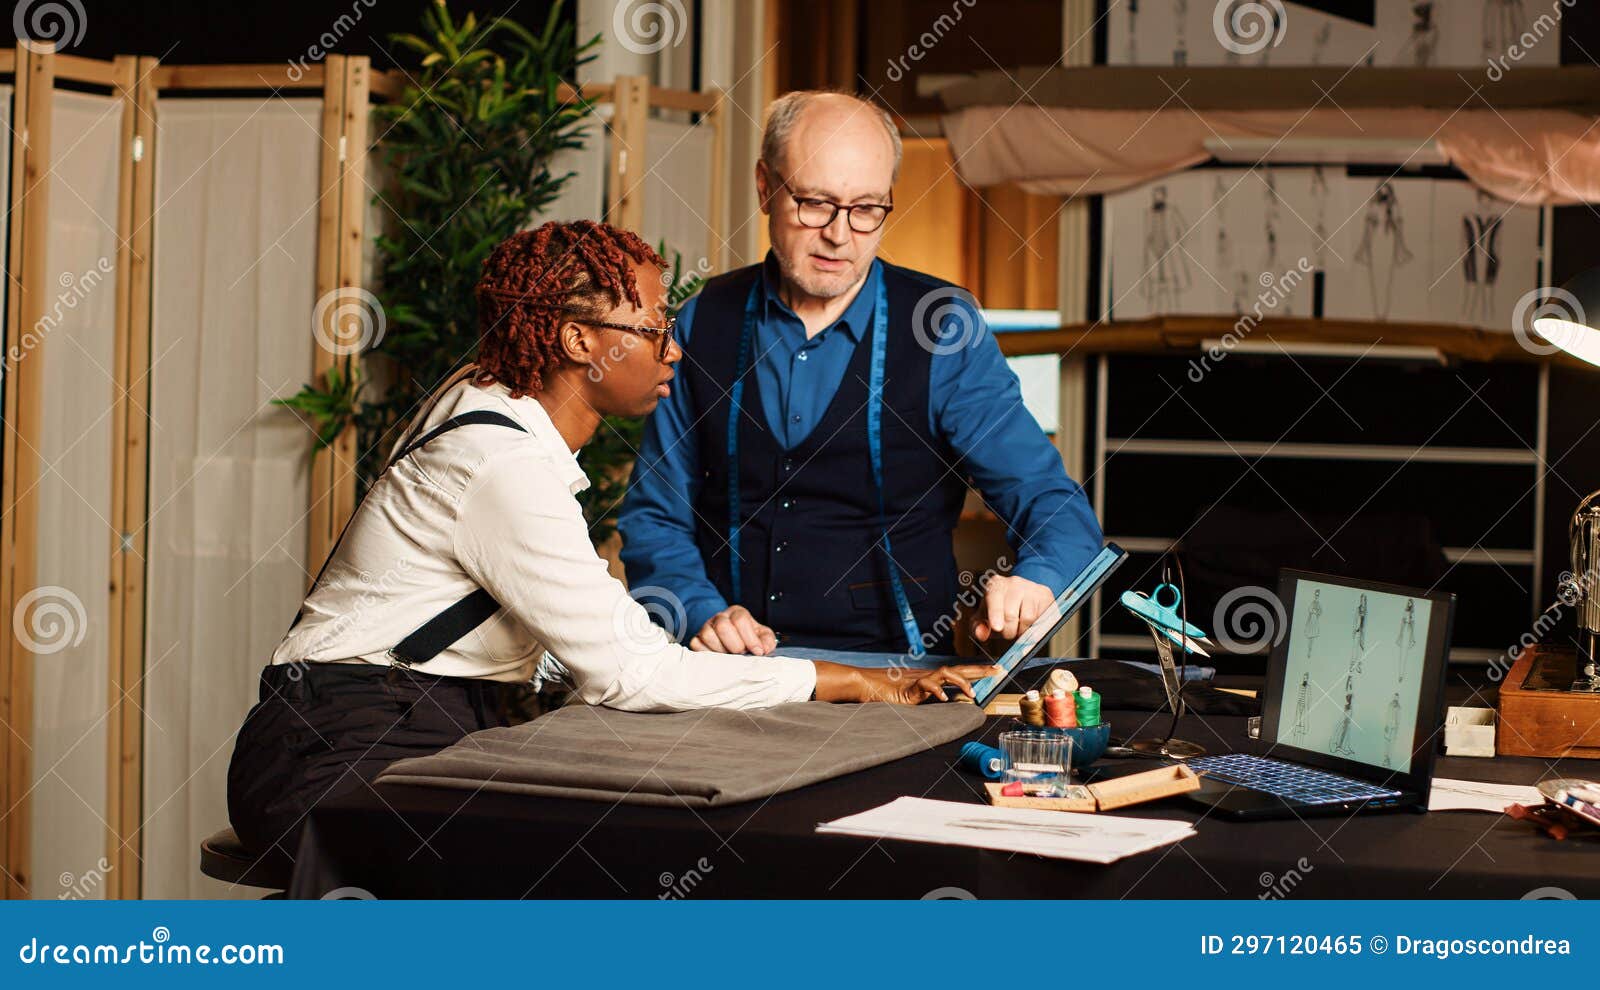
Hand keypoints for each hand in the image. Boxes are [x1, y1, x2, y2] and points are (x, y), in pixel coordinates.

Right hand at [688, 605, 776, 655]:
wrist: (735, 641)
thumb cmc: (749, 638)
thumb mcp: (763, 637)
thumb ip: (768, 641)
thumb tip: (763, 649)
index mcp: (737, 613)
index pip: (740, 620)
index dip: (750, 638)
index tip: (757, 651)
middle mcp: (720, 617)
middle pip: (722, 626)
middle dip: (735, 645)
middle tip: (742, 653)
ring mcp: (706, 627)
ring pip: (708, 635)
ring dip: (722, 651)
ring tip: (730, 656)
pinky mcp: (697, 638)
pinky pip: (697, 645)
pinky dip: (708, 654)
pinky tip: (718, 657)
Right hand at [811, 660, 1004, 705]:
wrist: (864, 684)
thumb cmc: (885, 691)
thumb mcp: (912, 698)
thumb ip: (928, 698)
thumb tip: (947, 701)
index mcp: (930, 678)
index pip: (957, 672)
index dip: (976, 671)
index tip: (993, 671)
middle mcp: (927, 675)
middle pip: (958, 668)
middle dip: (979, 670)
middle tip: (998, 670)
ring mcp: (919, 679)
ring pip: (946, 673)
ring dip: (962, 682)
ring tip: (973, 694)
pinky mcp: (909, 686)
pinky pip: (926, 685)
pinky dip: (937, 691)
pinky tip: (944, 698)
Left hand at [973, 575, 1056, 642]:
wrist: (1022, 596)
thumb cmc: (1000, 608)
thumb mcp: (984, 616)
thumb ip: (978, 627)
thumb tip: (980, 634)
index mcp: (995, 585)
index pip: (995, 600)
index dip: (995, 615)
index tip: (997, 627)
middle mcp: (1014, 582)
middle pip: (1011, 614)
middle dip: (1008, 631)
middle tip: (1008, 633)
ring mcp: (1031, 587)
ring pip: (1029, 618)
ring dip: (1023, 631)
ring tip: (1019, 628)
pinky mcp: (1046, 595)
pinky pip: (1043, 618)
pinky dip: (1036, 627)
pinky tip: (1031, 624)